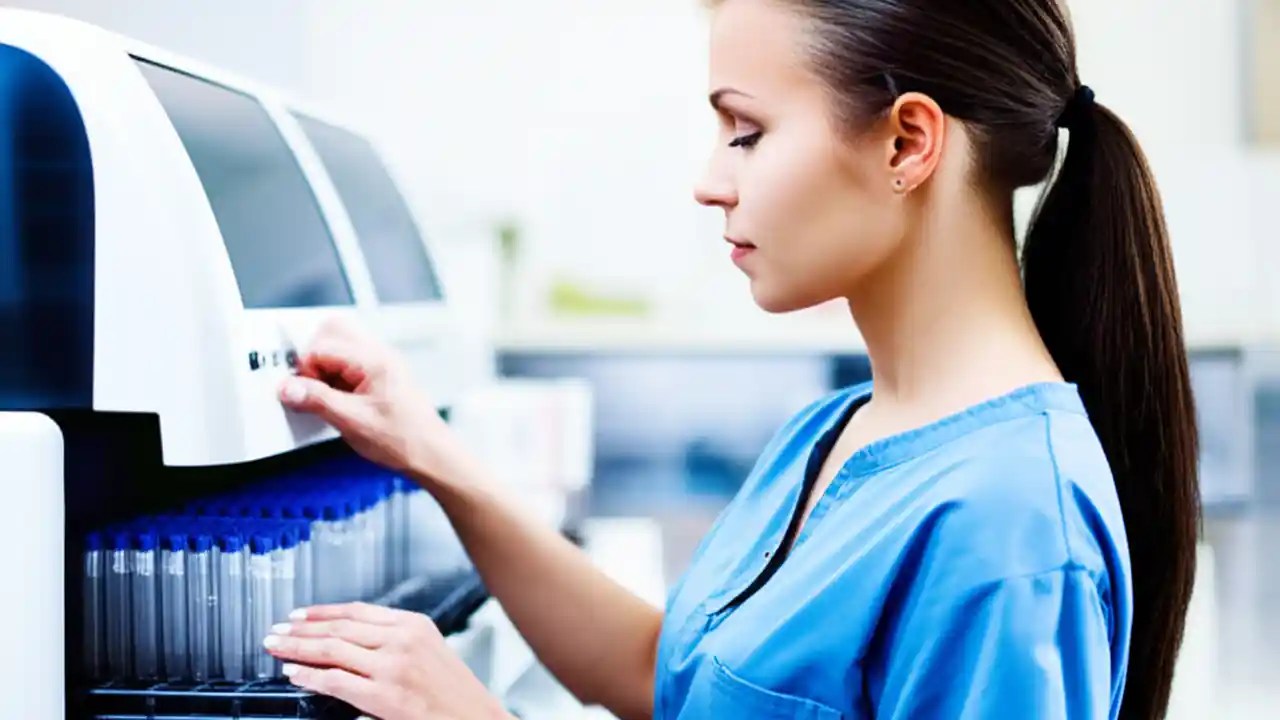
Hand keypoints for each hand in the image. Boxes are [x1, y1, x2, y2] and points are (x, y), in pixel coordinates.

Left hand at [264, 602, 510, 719]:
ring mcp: (392, 666)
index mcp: (414, 624)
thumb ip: (395, 640)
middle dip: (302, 628)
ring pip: (332, 649)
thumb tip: (350, 640)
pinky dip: (310, 676)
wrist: (475, 719)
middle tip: (277, 629)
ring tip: (277, 647)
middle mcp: (402, 639)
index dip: (322, 611)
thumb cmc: (454, 693)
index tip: (300, 615)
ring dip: (298, 647)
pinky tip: (295, 674)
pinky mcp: (383, 694)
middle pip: (340, 626)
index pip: (356, 610)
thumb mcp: (428, 651)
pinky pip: (335, 680)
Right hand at [279, 318, 461, 483]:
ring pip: (340, 346)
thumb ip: (318, 401)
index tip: (302, 393)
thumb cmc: (403, 440)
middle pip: (332, 332)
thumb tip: (288, 388)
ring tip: (328, 396)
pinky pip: (349, 364)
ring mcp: (381, 364)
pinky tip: (340, 401)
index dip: (305, 370)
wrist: (431, 454)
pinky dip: (337, 378)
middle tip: (311, 386)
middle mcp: (379, 355)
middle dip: (313, 358)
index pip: (322, 346)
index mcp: (374, 360)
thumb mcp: (353, 422)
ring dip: (325, 368)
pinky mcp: (380, 377)